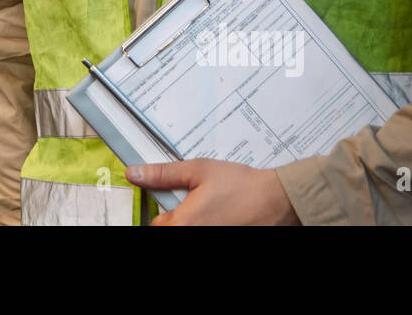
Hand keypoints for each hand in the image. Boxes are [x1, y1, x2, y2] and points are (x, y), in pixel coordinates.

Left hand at [126, 159, 299, 224]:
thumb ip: (162, 174)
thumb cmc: (240, 185)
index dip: (163, 210)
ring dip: (194, 222)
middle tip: (197, 204)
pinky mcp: (225, 238)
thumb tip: (134, 173)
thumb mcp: (197, 171)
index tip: (174, 200)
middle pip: (172, 229)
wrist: (276, 200)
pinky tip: (222, 216)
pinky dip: (209, 224)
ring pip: (189, 232)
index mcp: (183, 224)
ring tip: (212, 210)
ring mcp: (210, 240)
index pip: (155, 225)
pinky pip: (206, 233)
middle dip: (179, 218)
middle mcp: (194, 237)